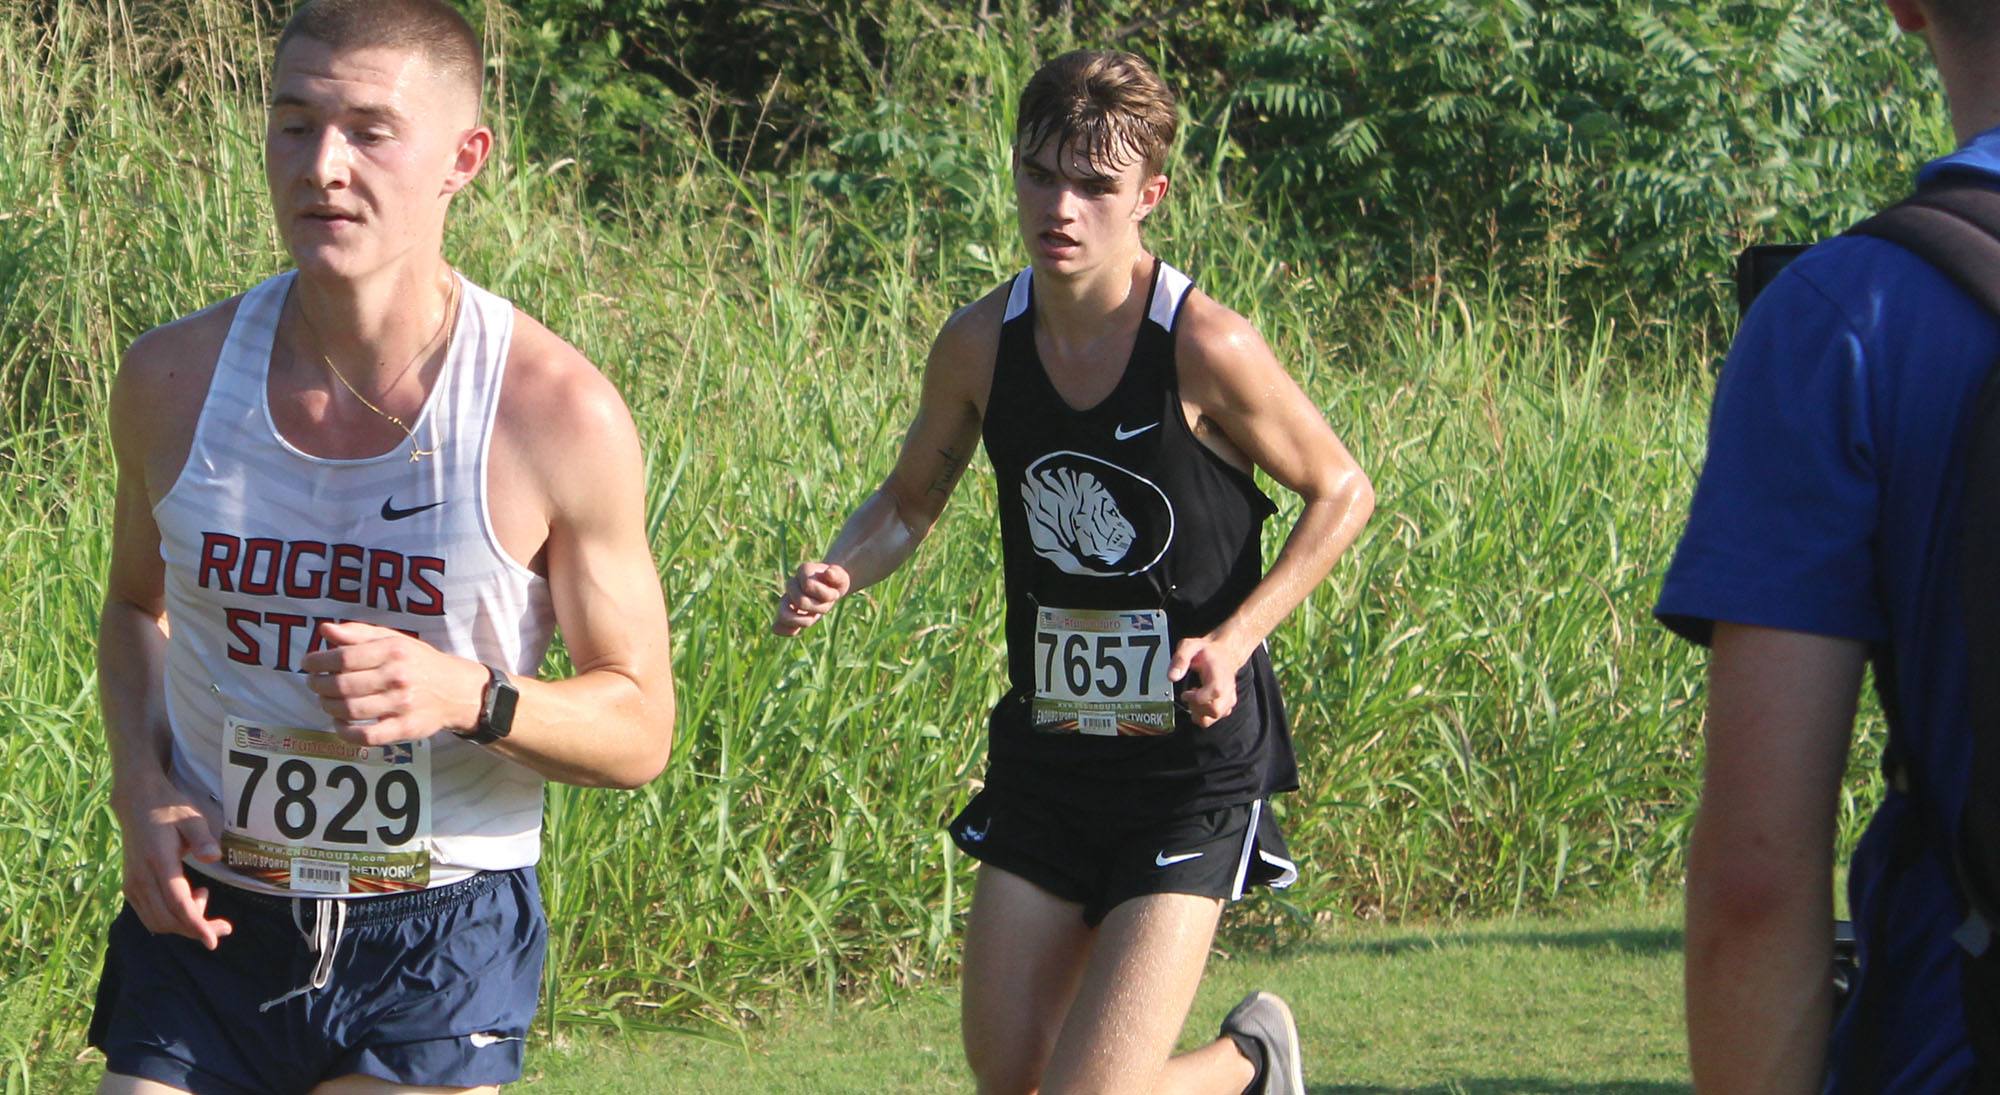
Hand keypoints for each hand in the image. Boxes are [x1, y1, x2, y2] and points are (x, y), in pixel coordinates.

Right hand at [115, 784, 231, 947]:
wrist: (137, 803)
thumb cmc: (169, 810)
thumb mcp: (191, 817)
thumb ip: (202, 837)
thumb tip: (214, 856)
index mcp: (158, 862)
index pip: (177, 904)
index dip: (195, 925)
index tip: (213, 940)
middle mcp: (141, 878)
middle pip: (168, 919)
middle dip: (196, 929)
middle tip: (223, 926)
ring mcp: (132, 885)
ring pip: (157, 921)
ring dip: (183, 924)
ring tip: (204, 899)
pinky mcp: (130, 887)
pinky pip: (149, 915)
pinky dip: (170, 918)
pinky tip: (189, 898)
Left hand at [302, 620, 484, 744]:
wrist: (457, 689)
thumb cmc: (418, 662)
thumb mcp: (393, 639)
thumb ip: (358, 634)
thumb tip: (325, 630)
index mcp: (393, 651)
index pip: (344, 657)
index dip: (318, 661)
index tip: (307, 664)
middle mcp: (398, 677)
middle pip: (343, 685)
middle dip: (319, 685)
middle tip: (314, 684)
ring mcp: (402, 705)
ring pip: (350, 710)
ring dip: (328, 706)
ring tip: (325, 701)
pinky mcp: (405, 728)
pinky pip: (366, 736)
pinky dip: (345, 732)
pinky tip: (339, 723)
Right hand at [772, 562, 851, 635]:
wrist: (830, 587)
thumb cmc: (836, 582)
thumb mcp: (841, 577)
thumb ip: (837, 575)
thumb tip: (829, 573)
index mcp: (803, 571)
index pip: (808, 585)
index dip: (825, 594)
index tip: (835, 594)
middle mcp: (792, 584)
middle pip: (800, 602)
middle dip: (820, 607)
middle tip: (827, 606)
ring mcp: (787, 599)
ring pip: (783, 615)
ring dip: (804, 621)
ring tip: (814, 617)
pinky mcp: (788, 613)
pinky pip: (778, 626)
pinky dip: (787, 630)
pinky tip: (797, 630)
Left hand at [1168, 634, 1251, 726]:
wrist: (1224, 653)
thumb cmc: (1206, 651)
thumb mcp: (1190, 646)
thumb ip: (1180, 659)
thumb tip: (1172, 677)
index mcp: (1220, 674)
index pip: (1214, 693)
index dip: (1197, 697)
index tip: (1186, 693)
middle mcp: (1228, 689)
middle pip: (1215, 710)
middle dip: (1196, 707)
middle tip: (1189, 696)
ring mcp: (1229, 698)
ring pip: (1214, 717)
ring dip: (1199, 712)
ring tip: (1194, 698)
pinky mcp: (1227, 705)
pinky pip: (1215, 718)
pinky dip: (1204, 714)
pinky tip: (1200, 701)